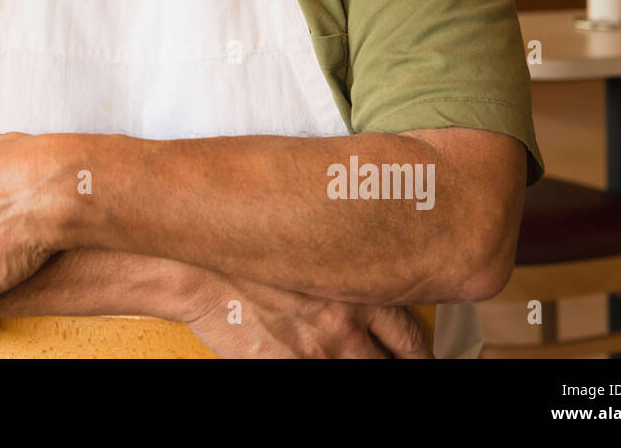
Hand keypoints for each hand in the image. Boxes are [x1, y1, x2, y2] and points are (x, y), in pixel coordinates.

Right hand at [186, 271, 432, 358]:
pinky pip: (318, 378)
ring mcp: (316, 353)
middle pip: (389, 364)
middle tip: (405, 366)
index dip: (418, 353)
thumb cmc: (245, 247)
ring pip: (358, 373)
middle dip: (398, 368)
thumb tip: (359, 262)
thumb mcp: (306, 243)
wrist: (199, 269)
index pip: (408, 334)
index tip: (420, 356)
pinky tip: (316, 360)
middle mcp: (344, 326)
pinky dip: (323, 369)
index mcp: (356, 289)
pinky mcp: (287, 367)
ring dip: (362, 367)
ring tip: (350, 358)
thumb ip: (340, 261)